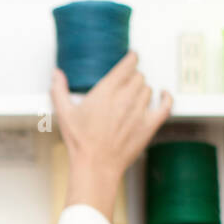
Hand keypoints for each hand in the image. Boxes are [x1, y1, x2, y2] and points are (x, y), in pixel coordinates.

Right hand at [50, 52, 172, 222]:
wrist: (96, 165)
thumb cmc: (81, 142)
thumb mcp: (65, 114)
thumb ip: (59, 90)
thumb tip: (56, 75)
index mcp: (107, 91)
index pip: (128, 64)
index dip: (131, 58)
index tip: (131, 57)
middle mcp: (125, 98)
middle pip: (138, 77)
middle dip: (132, 78)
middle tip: (126, 84)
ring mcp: (139, 111)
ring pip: (148, 89)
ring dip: (142, 90)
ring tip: (133, 97)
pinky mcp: (149, 125)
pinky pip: (166, 105)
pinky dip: (166, 98)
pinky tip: (163, 95)